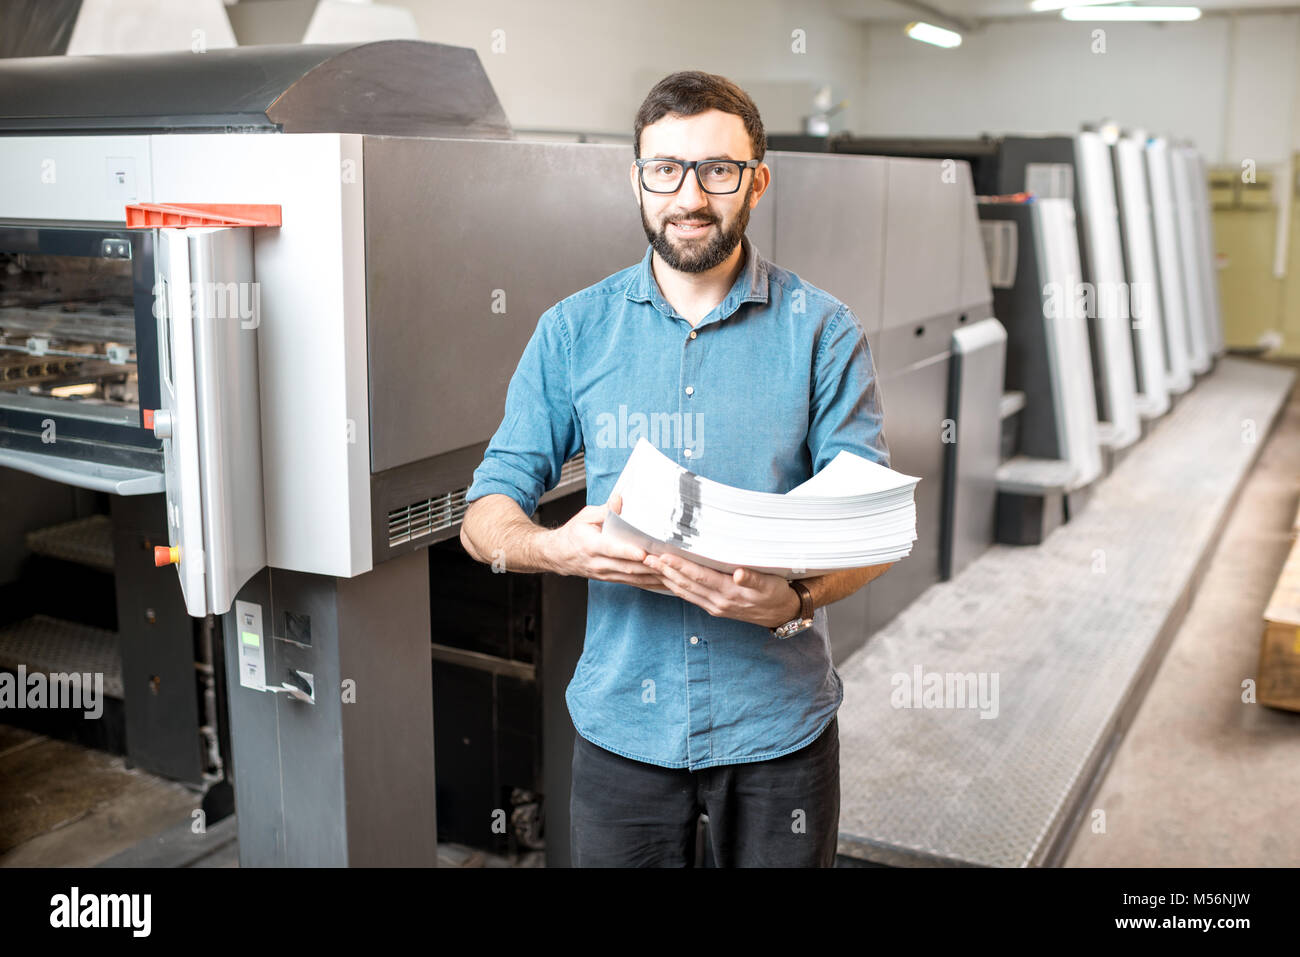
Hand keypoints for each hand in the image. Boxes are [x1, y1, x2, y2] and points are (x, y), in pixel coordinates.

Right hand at [544, 492, 665, 590]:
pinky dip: (650, 584)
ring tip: (672, 573)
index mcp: (591, 545)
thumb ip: (605, 510)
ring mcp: (605, 574)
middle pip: (627, 567)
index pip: (611, 549)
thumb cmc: (573, 533)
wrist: (558, 555)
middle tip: (669, 562)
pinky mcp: (611, 579)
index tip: (643, 553)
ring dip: (653, 577)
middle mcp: (599, 563)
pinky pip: (633, 583)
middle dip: (649, 566)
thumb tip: (620, 498)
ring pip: (632, 578)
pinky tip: (665, 583)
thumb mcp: (585, 516)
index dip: (627, 552)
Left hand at [643, 553, 801, 627]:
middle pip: (686, 584)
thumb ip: (754, 578)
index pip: (699, 576)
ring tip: (650, 566)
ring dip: (666, 578)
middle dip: (665, 571)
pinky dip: (676, 587)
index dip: (680, 566)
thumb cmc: (776, 593)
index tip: (663, 556)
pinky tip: (667, 580)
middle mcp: (718, 601)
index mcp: (729, 592)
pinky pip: (690, 597)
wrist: (782, 613)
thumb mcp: (770, 584)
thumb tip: (738, 573)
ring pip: (685, 591)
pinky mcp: (715, 608)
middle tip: (646, 557)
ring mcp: (715, 606)